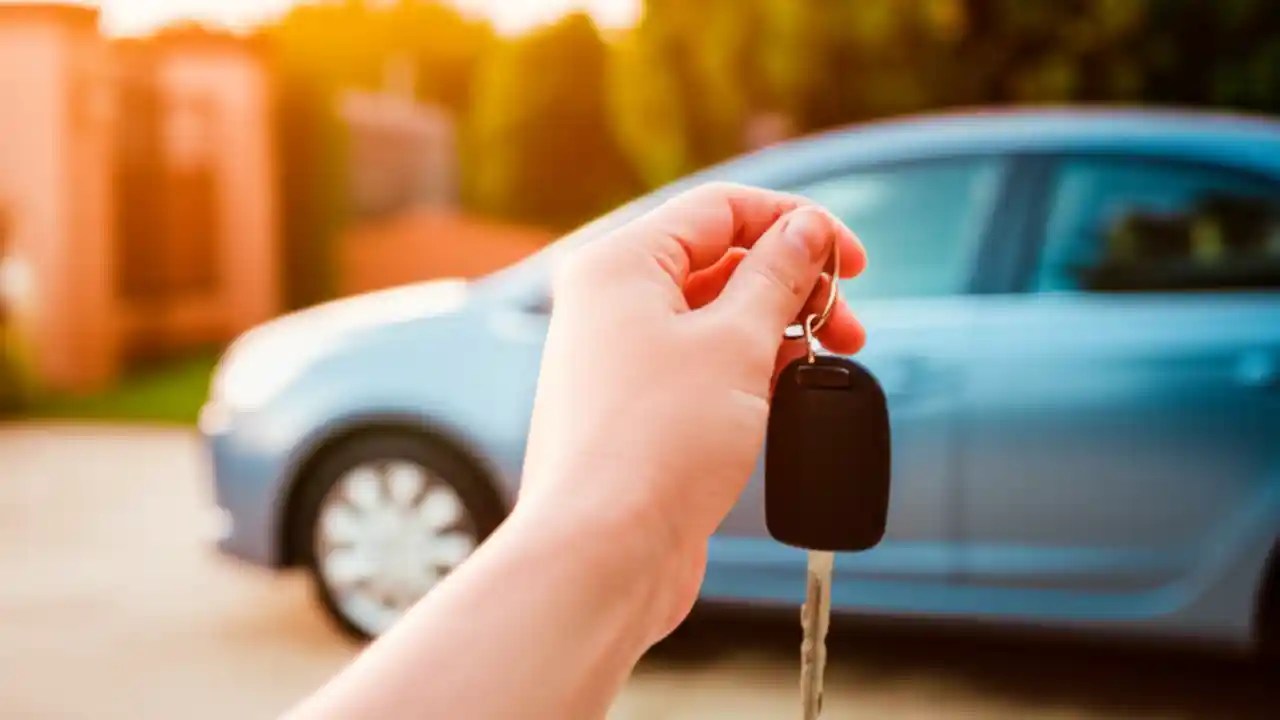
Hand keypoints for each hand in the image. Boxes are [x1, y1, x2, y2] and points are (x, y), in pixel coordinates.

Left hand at [516, 182, 865, 643]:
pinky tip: (790, 394)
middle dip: (794, 285)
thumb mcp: (736, 345)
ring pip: (716, 318)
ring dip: (778, 330)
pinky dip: (751, 370)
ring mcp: (621, 358)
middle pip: (721, 262)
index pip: (721, 209)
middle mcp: (612, 303)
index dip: (796, 223)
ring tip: (826, 361)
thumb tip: (806, 230)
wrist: (603, 556)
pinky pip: (704, 366)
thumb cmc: (655, 445)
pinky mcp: (638, 410)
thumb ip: (778, 278)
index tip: (853, 261)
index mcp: (620, 263)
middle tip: (847, 325)